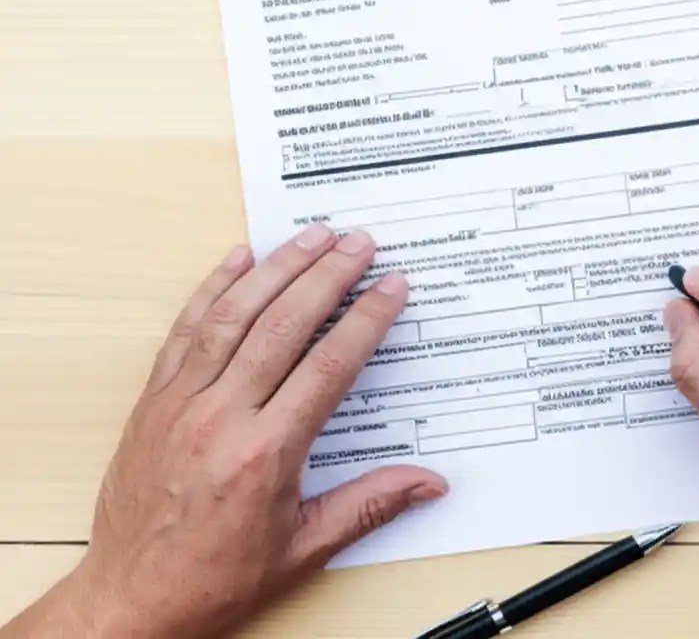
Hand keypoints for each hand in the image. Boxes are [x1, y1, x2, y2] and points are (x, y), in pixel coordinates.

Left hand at [1, 226, 447, 638]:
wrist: (133, 598)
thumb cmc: (214, 578)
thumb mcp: (303, 549)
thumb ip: (369, 505)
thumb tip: (429, 482)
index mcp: (265, 453)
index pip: (328, 366)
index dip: (366, 320)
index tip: (390, 288)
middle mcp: (220, 417)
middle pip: (283, 326)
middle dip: (327, 277)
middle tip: (359, 243)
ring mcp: (180, 403)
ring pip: (233, 316)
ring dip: (276, 269)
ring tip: (311, 237)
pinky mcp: (153, 402)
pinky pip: (184, 331)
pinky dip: (211, 289)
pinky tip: (235, 260)